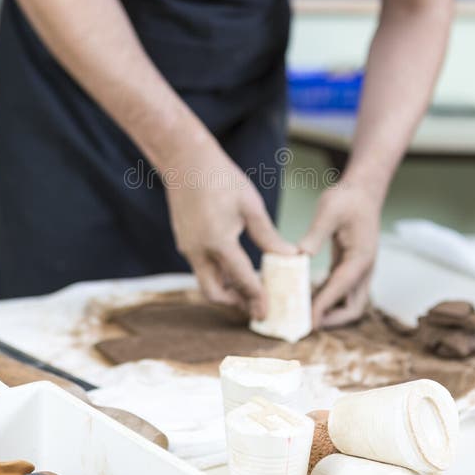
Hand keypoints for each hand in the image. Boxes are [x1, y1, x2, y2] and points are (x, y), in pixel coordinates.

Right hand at [164, 140, 295, 317]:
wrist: (186, 161)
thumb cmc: (222, 179)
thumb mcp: (251, 207)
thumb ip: (268, 237)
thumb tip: (290, 257)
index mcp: (218, 242)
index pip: (241, 280)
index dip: (256, 298)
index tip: (267, 313)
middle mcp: (198, 250)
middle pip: (214, 293)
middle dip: (235, 304)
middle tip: (256, 307)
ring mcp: (187, 247)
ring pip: (206, 281)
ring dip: (226, 290)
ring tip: (249, 291)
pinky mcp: (184, 241)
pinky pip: (201, 267)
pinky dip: (217, 275)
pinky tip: (234, 270)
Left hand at [299, 181, 380, 328]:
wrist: (362, 191)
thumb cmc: (347, 199)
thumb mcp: (329, 211)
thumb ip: (316, 234)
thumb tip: (300, 256)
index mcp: (361, 258)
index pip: (341, 289)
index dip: (324, 306)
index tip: (308, 320)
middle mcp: (364, 269)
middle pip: (353, 307)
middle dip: (332, 320)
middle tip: (306, 325)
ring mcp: (359, 270)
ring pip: (348, 303)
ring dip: (329, 313)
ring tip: (303, 316)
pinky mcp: (350, 267)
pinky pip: (341, 291)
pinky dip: (327, 299)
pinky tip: (307, 299)